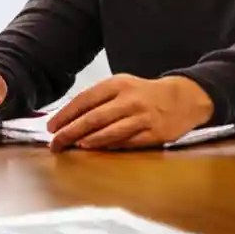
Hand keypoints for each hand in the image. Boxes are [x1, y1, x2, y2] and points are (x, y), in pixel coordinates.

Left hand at [46, 74, 213, 151]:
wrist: (183, 98)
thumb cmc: (143, 94)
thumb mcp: (121, 87)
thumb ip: (98, 99)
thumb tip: (68, 117)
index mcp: (117, 84)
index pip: (84, 99)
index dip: (65, 114)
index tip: (51, 127)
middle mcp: (129, 99)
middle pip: (93, 118)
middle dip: (69, 131)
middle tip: (55, 142)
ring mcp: (143, 117)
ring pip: (108, 131)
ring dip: (87, 140)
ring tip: (71, 146)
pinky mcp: (155, 133)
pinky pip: (127, 142)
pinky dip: (109, 146)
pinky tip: (95, 149)